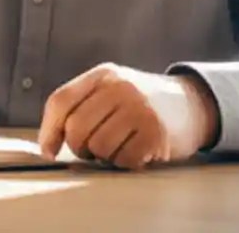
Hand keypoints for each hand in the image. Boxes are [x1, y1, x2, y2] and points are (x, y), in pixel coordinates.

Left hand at [38, 63, 218, 169]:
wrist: (190, 105)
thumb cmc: (138, 104)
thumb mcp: (110, 91)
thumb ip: (80, 107)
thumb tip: (47, 145)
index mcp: (103, 75)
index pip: (61, 101)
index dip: (49, 130)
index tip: (48, 151)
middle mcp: (120, 87)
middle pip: (76, 128)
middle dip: (79, 147)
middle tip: (93, 149)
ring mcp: (139, 108)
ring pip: (98, 147)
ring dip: (104, 156)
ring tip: (118, 146)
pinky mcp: (156, 133)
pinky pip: (123, 160)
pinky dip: (125, 162)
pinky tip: (136, 150)